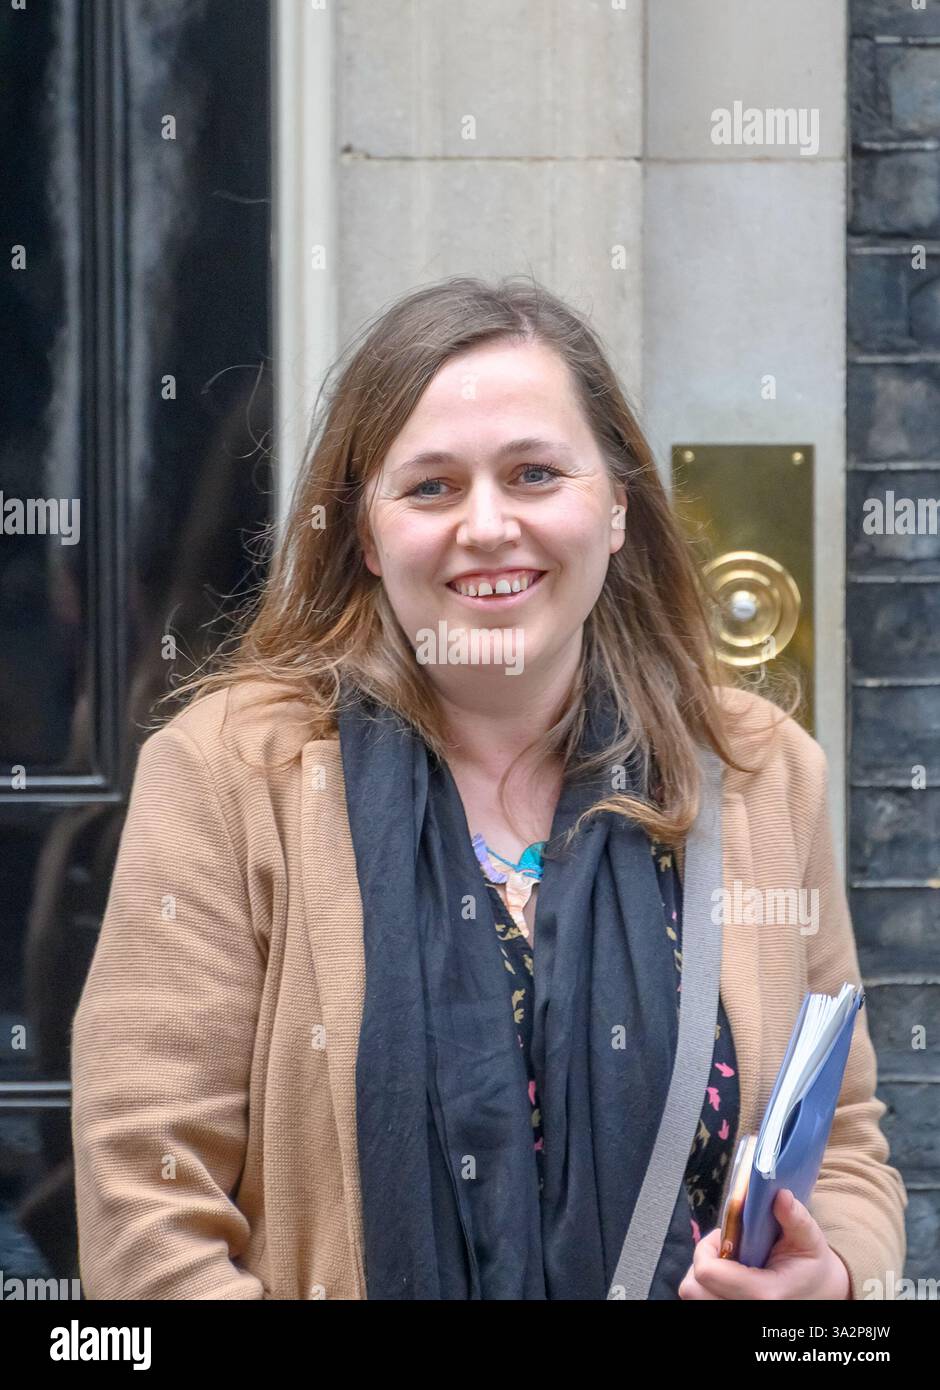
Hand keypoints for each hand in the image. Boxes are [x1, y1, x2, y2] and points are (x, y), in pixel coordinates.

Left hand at [678, 1189, 851, 1299]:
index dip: (707, 1247)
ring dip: (706, 1274)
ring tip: (729, 1262)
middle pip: (694, 1288)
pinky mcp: (736, 1311)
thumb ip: (794, 1217)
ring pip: (696, 1294)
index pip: (707, 1273)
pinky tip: (730, 1275)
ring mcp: (741, 1314)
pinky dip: (711, 1284)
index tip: (725, 1236)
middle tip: (725, 1249)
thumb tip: (780, 1195)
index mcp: (763, 1294)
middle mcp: (748, 1309)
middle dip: (703, 1261)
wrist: (822, 1293)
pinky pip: (705, 1298)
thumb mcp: (808, 1238)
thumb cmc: (811, 1265)